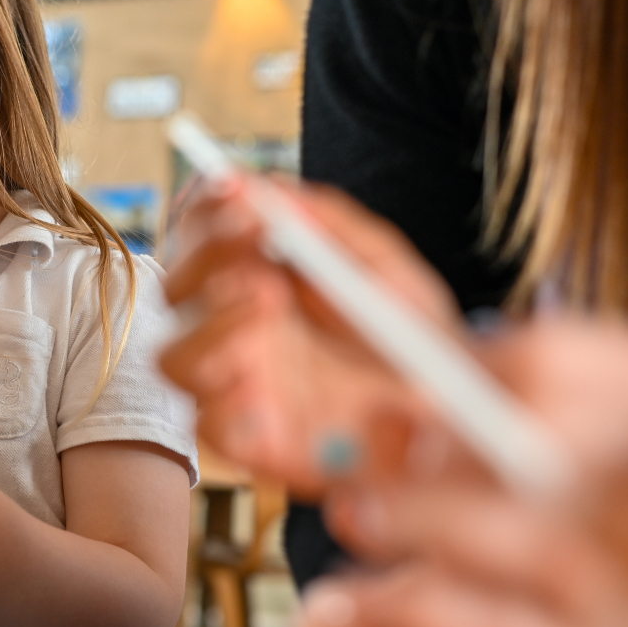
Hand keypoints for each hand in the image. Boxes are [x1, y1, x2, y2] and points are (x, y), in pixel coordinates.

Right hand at [159, 178, 457, 495]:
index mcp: (256, 276)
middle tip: (257, 248)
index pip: (202, 236)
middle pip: (175, 288)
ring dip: (208, 325)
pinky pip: (207, 424)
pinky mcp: (248, 441)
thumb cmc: (413, 338)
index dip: (207, 211)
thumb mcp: (381, 267)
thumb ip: (327, 223)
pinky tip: (261, 386)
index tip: (238, 195)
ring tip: (268, 305)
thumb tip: (265, 185)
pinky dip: (224, 401)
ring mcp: (236, 385)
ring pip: (172, 356)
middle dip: (205, 259)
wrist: (455, 418)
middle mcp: (233, 328)